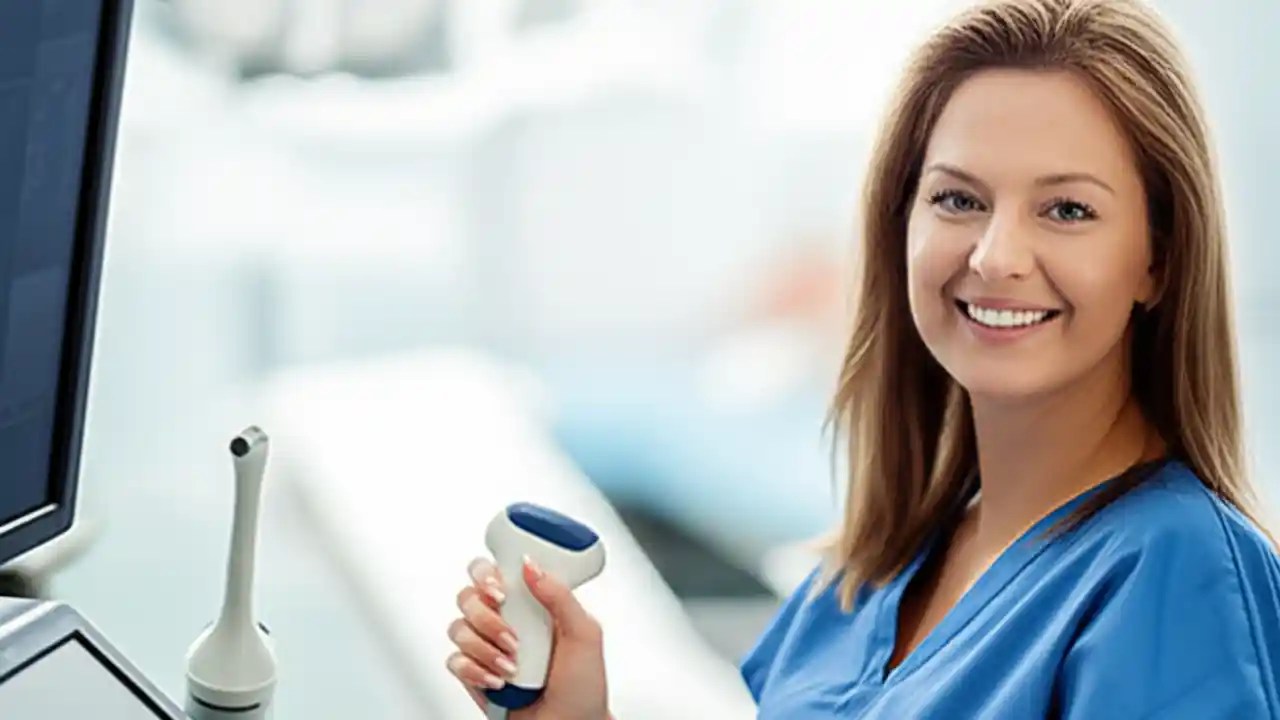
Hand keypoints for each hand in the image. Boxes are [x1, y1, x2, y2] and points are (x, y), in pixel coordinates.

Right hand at [446, 555, 609, 719]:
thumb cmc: (584, 688)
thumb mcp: (585, 635)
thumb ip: (560, 596)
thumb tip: (532, 566)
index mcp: (532, 603)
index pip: (496, 571)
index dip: (487, 574)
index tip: (500, 590)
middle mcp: (506, 620)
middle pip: (468, 596)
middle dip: (486, 616)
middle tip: (511, 635)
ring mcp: (487, 646)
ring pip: (459, 628)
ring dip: (486, 648)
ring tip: (513, 665)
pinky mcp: (474, 674)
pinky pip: (455, 661)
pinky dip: (474, 670)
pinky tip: (498, 680)